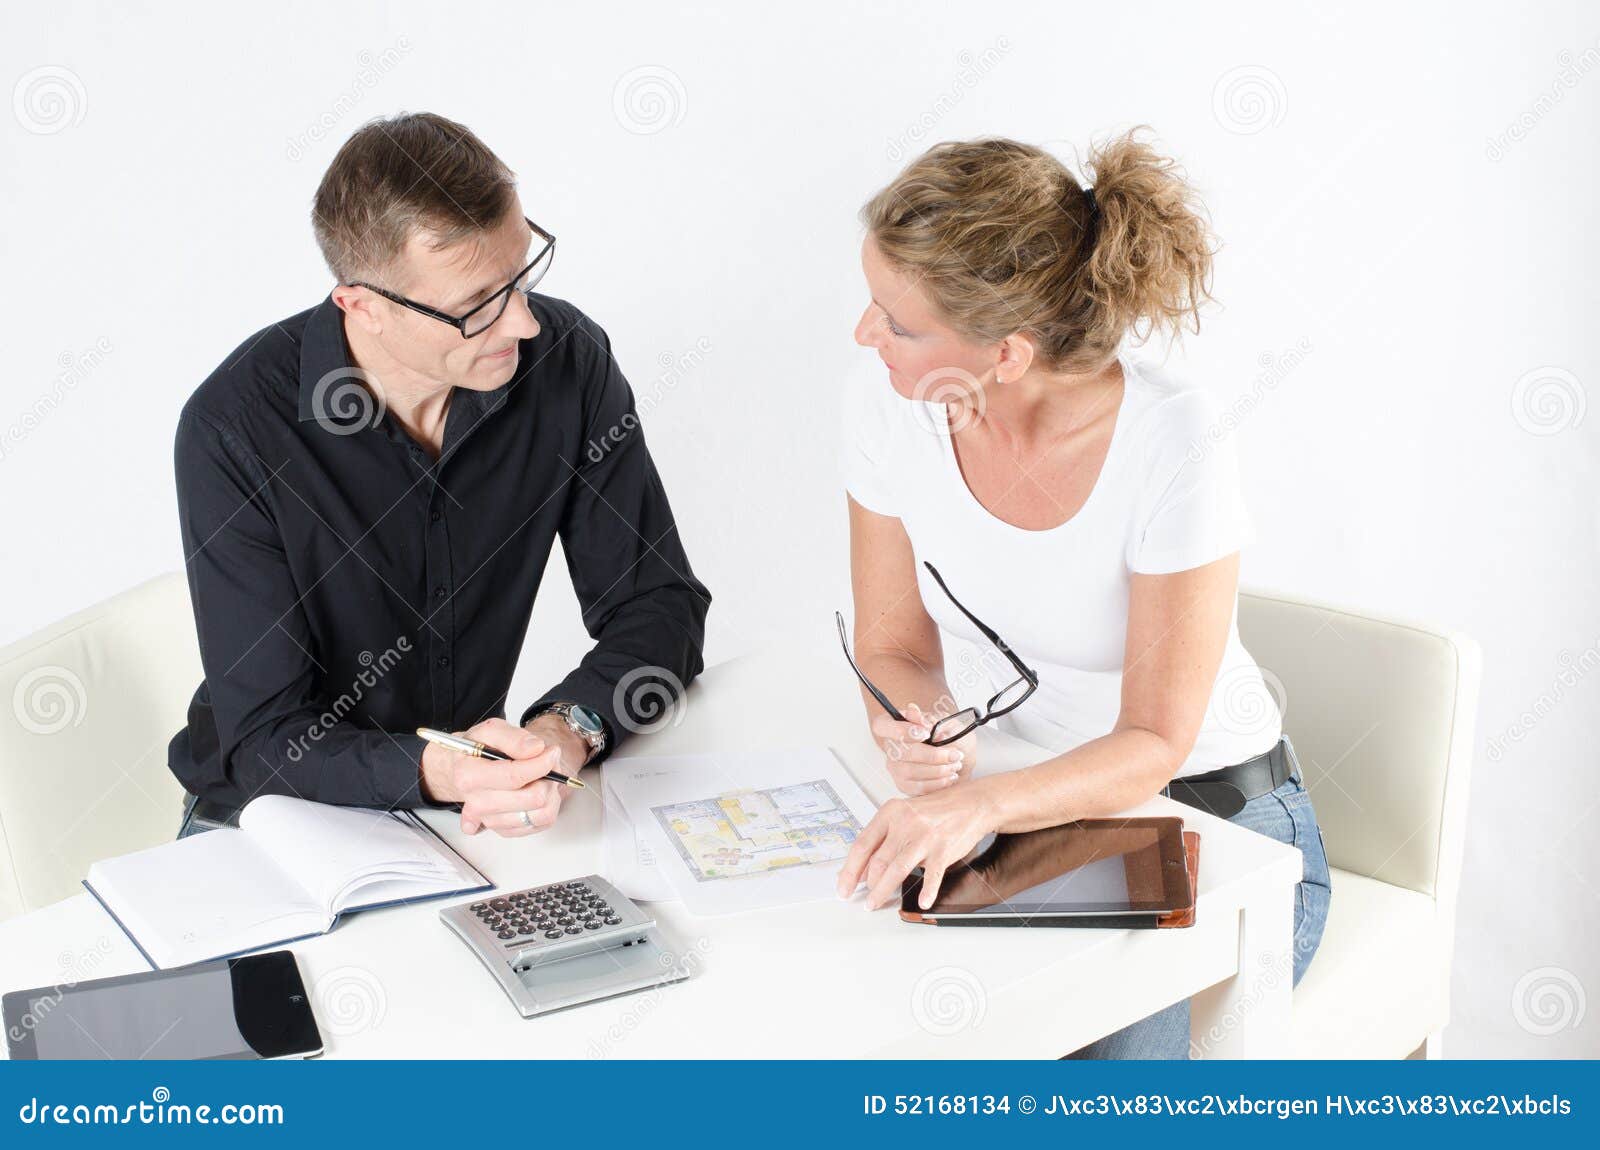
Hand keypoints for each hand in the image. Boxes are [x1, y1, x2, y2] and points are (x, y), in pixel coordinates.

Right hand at [419, 718, 569, 836]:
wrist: (465, 770)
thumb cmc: (479, 750)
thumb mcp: (491, 731)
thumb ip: (513, 737)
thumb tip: (535, 749)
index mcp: (468, 776)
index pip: (514, 777)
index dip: (540, 764)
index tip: (551, 752)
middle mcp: (477, 804)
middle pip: (533, 798)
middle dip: (548, 777)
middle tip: (546, 762)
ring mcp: (491, 821)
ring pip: (542, 812)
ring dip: (550, 791)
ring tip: (539, 776)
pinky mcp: (506, 831)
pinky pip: (542, 822)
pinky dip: (547, 805)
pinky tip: (534, 790)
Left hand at [836, 776, 1002, 910]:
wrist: (970, 803)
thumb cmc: (934, 811)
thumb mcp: (903, 817)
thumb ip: (883, 840)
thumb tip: (863, 869)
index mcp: (890, 813)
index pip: (862, 845)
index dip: (849, 870)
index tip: (843, 886)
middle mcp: (905, 824)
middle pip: (877, 860)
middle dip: (867, 885)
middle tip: (863, 898)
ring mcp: (925, 837)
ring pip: (897, 869)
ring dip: (883, 891)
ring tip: (876, 903)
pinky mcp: (943, 849)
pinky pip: (932, 875)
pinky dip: (927, 891)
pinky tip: (922, 901)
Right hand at [872, 702, 976, 795]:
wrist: (955, 756)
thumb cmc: (946, 736)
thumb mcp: (942, 721)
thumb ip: (931, 720)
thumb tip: (921, 720)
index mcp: (892, 724)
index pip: (882, 725)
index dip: (902, 730)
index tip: (926, 733)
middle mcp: (890, 746)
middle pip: (902, 752)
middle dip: (932, 755)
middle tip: (954, 754)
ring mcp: (895, 767)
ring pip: (910, 771)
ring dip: (937, 770)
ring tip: (955, 765)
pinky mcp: (904, 784)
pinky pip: (917, 787)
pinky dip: (936, 783)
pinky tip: (950, 776)